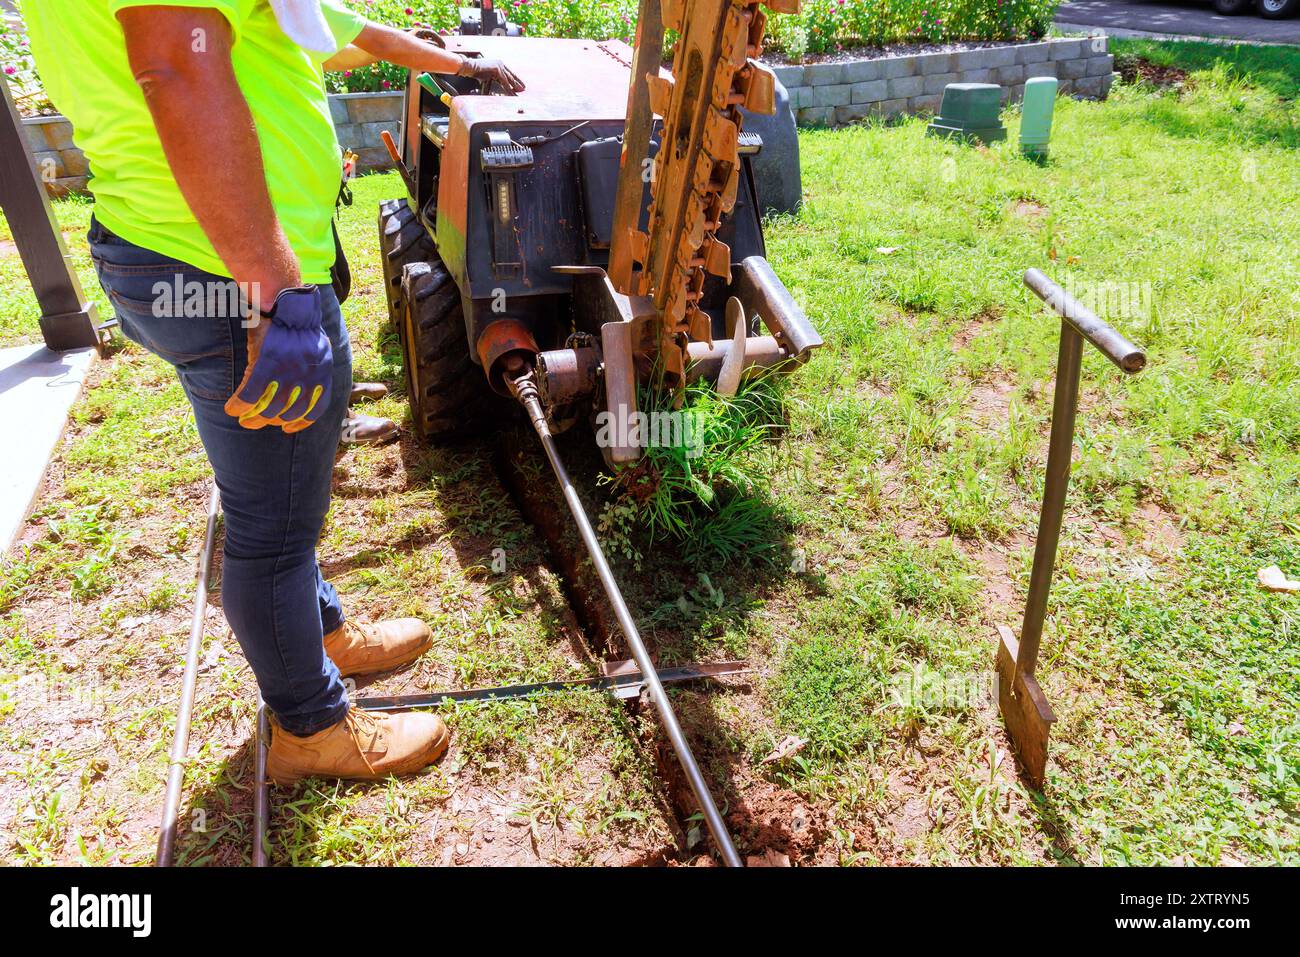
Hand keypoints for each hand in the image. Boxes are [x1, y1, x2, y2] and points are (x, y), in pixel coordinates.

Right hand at [225, 286, 332, 433]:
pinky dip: (239, 405)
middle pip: (289, 412)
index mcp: (321, 372)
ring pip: (269, 407)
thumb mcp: (314, 347)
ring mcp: (288, 370)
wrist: (285, 298)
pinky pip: (251, 394)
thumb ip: (311, 369)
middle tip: (255, 423)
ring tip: (244, 420)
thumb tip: (303, 390)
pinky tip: (231, 408)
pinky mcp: (266, 363)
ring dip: (254, 418)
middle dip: (271, 422)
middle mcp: (308, 374)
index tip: (287, 428)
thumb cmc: (294, 322)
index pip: (316, 409)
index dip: (300, 423)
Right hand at [457, 55, 524, 94]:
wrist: (469, 66)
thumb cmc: (476, 71)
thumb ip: (494, 79)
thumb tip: (496, 84)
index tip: (520, 84)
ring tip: (520, 92)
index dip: (515, 79)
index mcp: (498, 63)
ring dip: (515, 86)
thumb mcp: (487, 75)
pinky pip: (504, 81)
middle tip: (524, 88)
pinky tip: (512, 93)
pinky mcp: (497, 69)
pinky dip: (508, 88)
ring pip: (509, 79)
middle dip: (518, 82)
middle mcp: (500, 63)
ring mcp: (499, 65)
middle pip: (511, 75)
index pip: (509, 72)